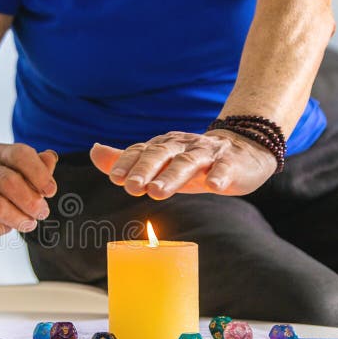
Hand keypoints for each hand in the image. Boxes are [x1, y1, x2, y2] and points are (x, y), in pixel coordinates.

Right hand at [0, 144, 56, 248]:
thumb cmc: (2, 192)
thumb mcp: (23, 176)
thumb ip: (39, 168)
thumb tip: (50, 158)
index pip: (20, 154)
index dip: (39, 174)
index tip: (51, 192)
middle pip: (8, 182)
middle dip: (31, 202)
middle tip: (42, 213)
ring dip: (18, 219)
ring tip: (28, 223)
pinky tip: (4, 228)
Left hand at [89, 129, 276, 198]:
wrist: (243, 151)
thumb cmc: (193, 162)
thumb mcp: (160, 162)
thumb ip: (127, 159)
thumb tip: (94, 152)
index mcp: (163, 146)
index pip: (141, 151)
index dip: (127, 163)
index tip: (114, 178)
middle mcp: (182, 146)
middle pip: (161, 155)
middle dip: (144, 170)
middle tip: (131, 187)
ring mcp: (207, 153)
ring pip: (188, 162)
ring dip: (172, 176)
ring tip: (157, 192)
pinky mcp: (232, 163)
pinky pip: (225, 168)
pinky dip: (219, 175)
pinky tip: (213, 185)